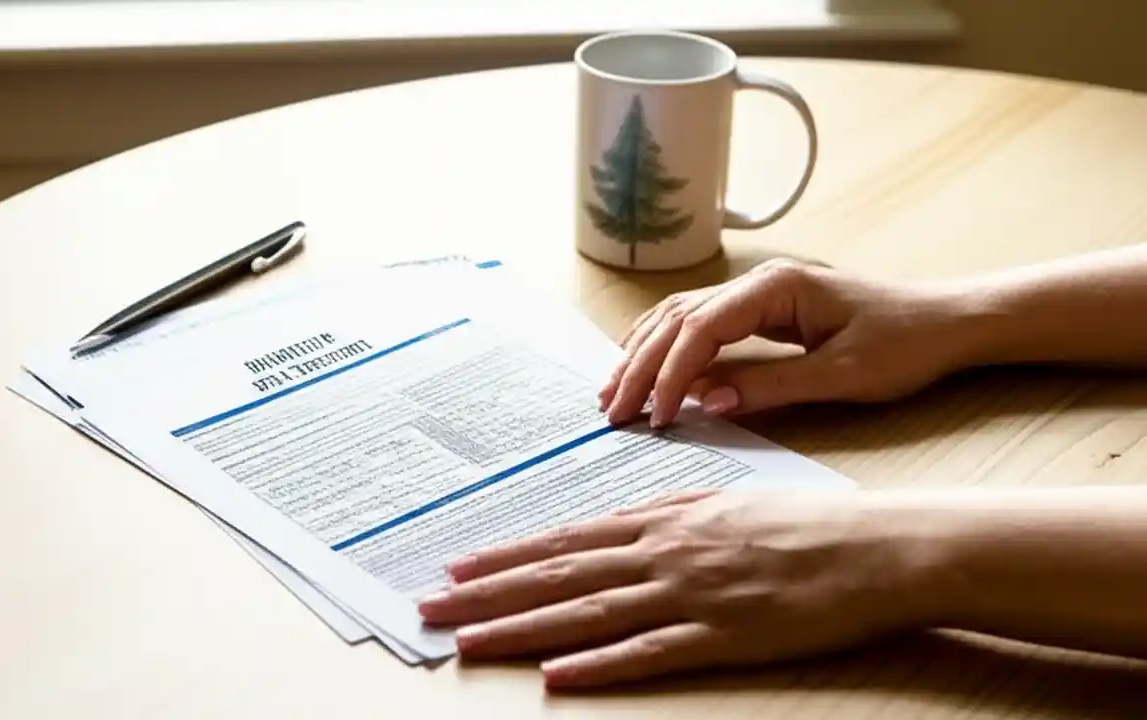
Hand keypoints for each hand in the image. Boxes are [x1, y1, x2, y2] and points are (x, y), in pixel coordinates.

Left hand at [418, 490, 936, 689]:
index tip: (457, 565)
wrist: (875, 547)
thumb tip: (618, 527)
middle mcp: (664, 553)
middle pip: (558, 576)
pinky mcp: (722, 637)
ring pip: (586, 614)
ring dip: (519, 628)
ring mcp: (690, 595)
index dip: (506, 556)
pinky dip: (600, 666)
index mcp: (666, 520)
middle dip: (487, 592)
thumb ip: (670, 515)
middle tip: (430, 605)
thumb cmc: (805, 524)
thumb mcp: (727, 504)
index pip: (567, 542)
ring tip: (466, 640)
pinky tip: (557, 676)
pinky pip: (649, 654)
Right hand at [598, 258, 981, 426]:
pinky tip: (644, 364)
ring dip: (643, 354)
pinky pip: (698, 322)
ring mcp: (756, 291)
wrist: (948, 322)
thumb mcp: (842, 375)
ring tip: (613, 391)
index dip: (670, 374)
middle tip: (612, 408)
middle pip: (677, 320)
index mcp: (776, 288)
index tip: (655, 416)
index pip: (700, 329)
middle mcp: (757, 282)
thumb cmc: (906, 345)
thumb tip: (708, 401)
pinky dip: (665, 345)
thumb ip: (772, 386)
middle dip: (639, 365)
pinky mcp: (761, 308)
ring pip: (679, 317)